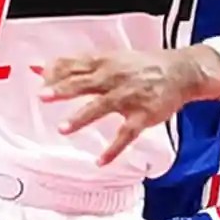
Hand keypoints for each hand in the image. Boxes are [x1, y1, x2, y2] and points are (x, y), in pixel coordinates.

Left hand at [38, 46, 219, 165]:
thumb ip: (81, 65)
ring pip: (102, 107)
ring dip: (82, 117)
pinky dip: (113, 149)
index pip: (77, 65)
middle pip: (85, 83)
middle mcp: (115, 78)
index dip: (57, 71)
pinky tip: (100, 161)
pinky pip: (126, 134)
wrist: (181, 72)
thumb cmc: (143, 66)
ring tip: (62, 128)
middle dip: (64, 89)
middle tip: (43, 96)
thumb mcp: (113, 58)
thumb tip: (47, 68)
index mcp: (106, 63)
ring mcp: (129, 97)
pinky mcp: (142, 116)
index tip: (38, 79)